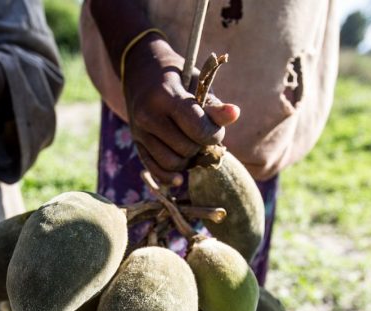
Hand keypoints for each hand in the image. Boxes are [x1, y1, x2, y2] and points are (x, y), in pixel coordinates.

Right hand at [121, 36, 239, 185]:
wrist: (141, 72)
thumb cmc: (177, 76)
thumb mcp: (196, 82)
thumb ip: (213, 104)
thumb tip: (234, 114)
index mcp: (165, 96)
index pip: (198, 129)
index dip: (214, 134)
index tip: (216, 129)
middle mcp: (148, 115)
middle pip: (185, 149)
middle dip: (201, 146)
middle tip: (203, 135)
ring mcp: (139, 131)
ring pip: (171, 163)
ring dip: (187, 161)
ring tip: (192, 146)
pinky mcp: (136, 143)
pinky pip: (154, 170)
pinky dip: (169, 177)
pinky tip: (179, 177)